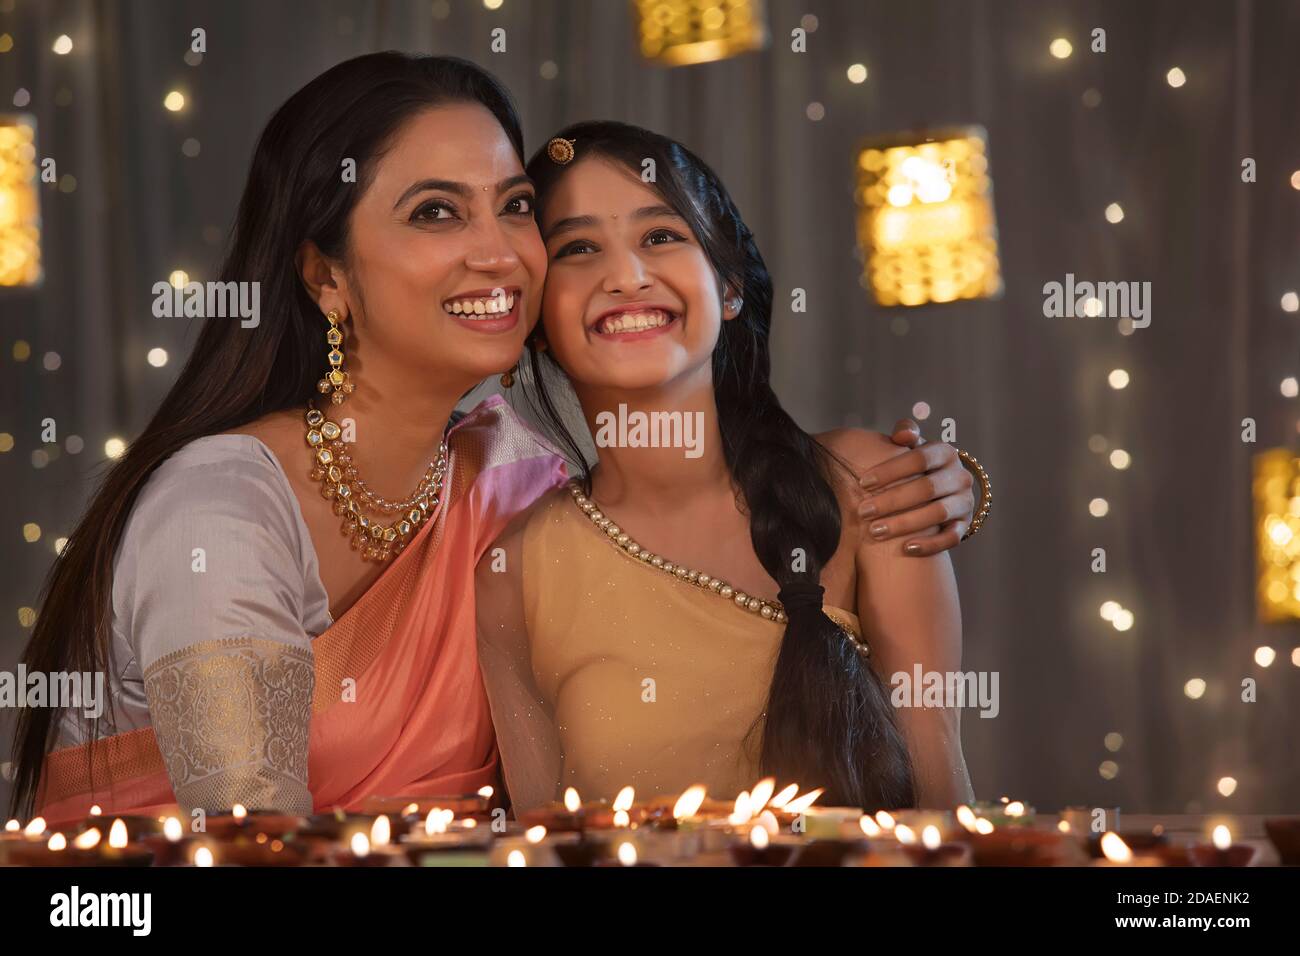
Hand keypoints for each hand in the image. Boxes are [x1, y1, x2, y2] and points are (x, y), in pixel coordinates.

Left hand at [857, 418, 975, 555]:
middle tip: (863, 511)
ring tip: (875, 531)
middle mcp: (960, 476)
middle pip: (926, 488)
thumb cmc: (914, 465)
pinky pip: (951, 538)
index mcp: (945, 453)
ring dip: (904, 523)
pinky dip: (930, 544)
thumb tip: (903, 434)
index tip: (862, 483)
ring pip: (938, 513)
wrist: (940, 489)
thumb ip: (906, 433)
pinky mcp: (965, 524)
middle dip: (891, 500)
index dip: (890, 470)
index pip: (919, 458)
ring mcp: (965, 501)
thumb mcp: (911, 446)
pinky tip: (906, 549)